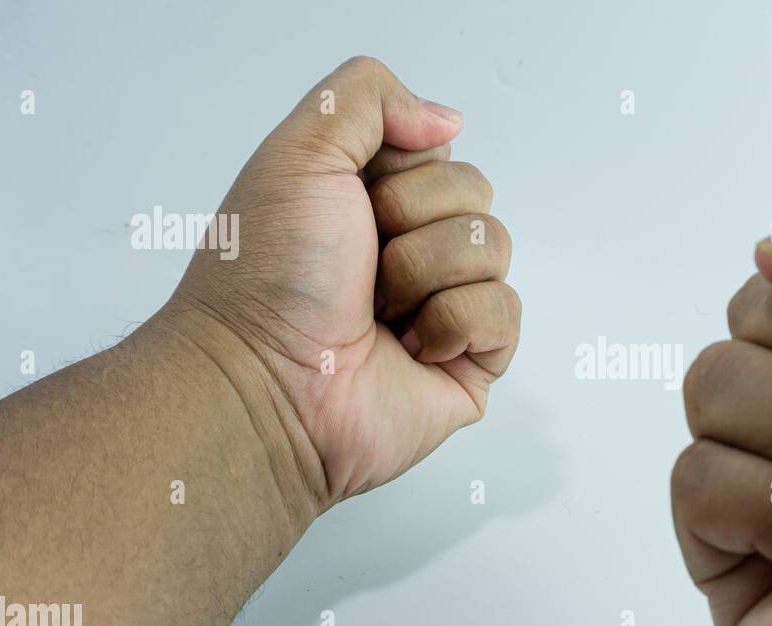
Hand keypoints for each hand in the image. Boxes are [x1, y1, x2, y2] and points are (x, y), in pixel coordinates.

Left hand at [159, 56, 518, 509]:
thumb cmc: (270, 276)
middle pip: (476, 194)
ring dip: (427, 274)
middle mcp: (412, 249)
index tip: (353, 202)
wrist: (266, 382)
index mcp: (371, 200)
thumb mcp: (301, 150)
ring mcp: (446, 307)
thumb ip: (368, 96)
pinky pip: (505, 311)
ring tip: (380, 314)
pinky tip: (410, 350)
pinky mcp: (472, 363)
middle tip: (363, 267)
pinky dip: (454, 324)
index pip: (438, 150)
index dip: (401, 170)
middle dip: (414, 223)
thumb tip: (448, 121)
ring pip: (496, 248)